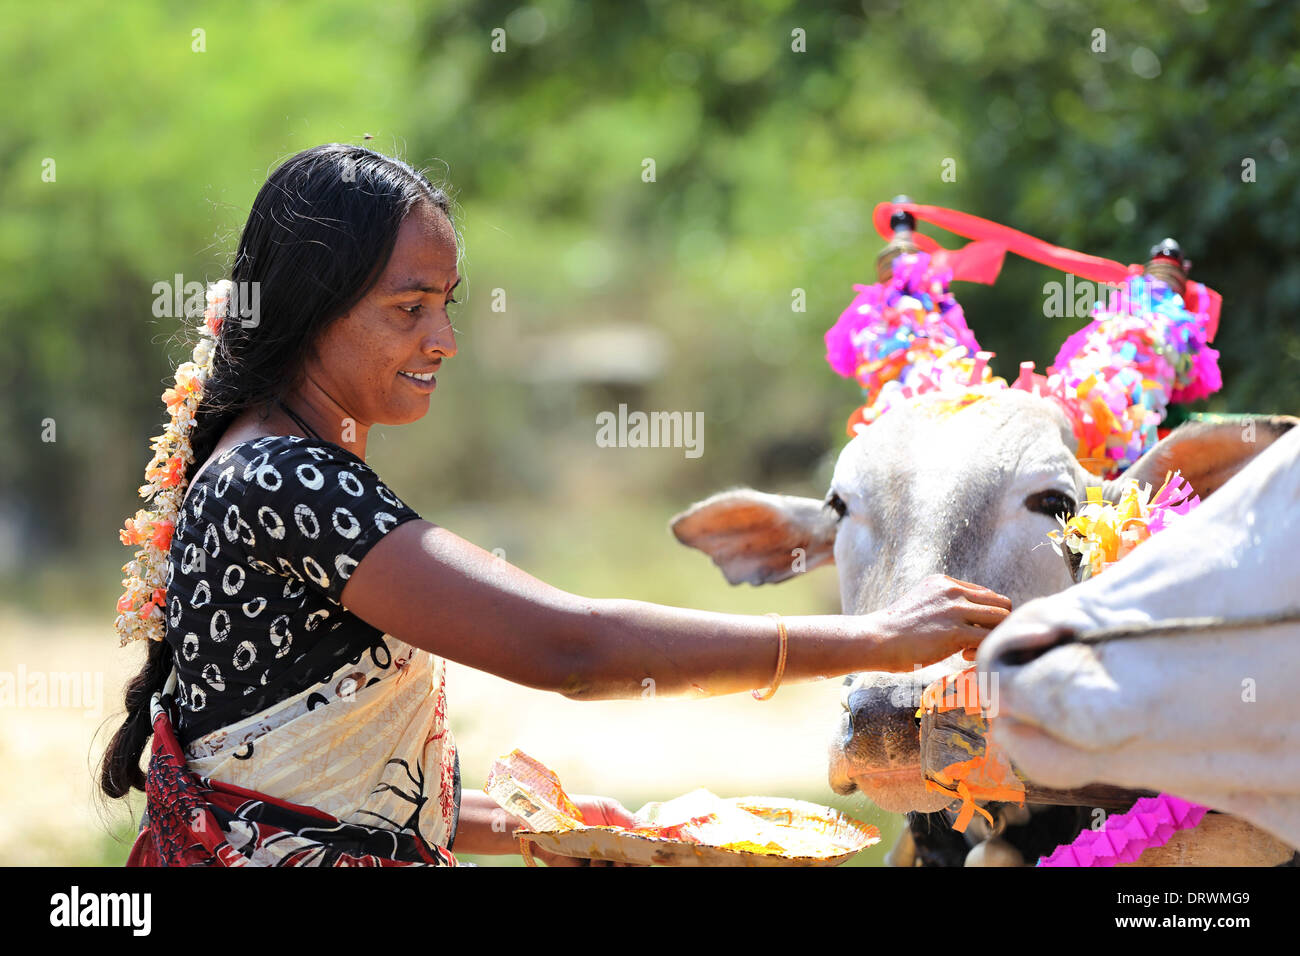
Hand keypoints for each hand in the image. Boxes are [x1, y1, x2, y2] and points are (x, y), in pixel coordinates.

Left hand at [522, 794, 645, 866]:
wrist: (550, 814)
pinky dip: (598, 870)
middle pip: (629, 867)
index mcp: (618, 841)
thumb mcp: (609, 809)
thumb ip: (630, 819)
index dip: (643, 857)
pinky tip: (593, 861)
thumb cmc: (580, 808)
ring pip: (615, 873)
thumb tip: (652, 830)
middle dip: (631, 865)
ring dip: (616, 868)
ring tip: (606, 857)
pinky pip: (594, 875)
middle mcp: (609, 856)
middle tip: (626, 860)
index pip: (638, 855)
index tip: (645, 855)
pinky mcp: (578, 871)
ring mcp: (595, 865)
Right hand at [866, 574, 1011, 670]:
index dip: (983, 616)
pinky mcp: (955, 631)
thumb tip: (966, 620)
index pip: (986, 595)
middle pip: (1002, 603)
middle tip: (975, 642)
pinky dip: (983, 651)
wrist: (875, 639)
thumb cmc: (894, 630)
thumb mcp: (920, 604)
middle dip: (996, 625)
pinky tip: (963, 657)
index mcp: (945, 582)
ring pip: (1002, 619)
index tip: (967, 632)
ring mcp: (955, 609)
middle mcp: (954, 590)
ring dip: (993, 638)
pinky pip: (989, 640)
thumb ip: (943, 605)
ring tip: (969, 650)